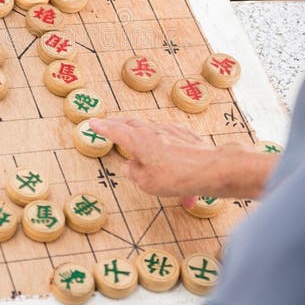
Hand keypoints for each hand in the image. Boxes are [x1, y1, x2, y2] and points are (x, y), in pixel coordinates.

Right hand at [90, 116, 273, 198]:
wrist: (211, 169)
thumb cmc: (177, 177)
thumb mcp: (147, 182)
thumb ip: (134, 172)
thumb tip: (129, 166)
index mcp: (138, 140)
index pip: (115, 131)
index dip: (102, 127)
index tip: (93, 122)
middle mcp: (153, 131)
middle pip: (132, 125)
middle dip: (120, 125)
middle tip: (111, 125)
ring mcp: (171, 131)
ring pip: (152, 131)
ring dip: (144, 138)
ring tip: (143, 149)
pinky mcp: (187, 135)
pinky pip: (170, 138)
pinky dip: (165, 147)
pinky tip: (170, 160)